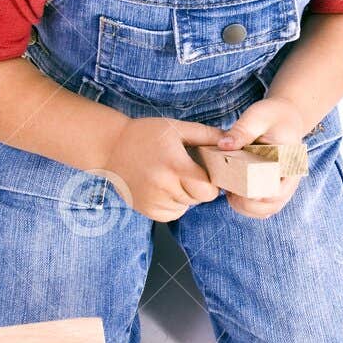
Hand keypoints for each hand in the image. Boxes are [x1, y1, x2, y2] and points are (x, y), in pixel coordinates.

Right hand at [105, 114, 223, 220]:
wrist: (111, 147)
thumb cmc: (146, 134)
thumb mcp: (177, 128)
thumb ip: (206, 135)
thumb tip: (232, 142)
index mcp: (174, 165)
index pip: (207, 189)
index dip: (212, 182)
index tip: (206, 171)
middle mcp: (163, 186)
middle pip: (198, 199)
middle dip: (200, 188)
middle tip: (188, 172)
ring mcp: (153, 200)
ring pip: (186, 207)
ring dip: (186, 196)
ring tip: (172, 177)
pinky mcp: (146, 210)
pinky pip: (172, 214)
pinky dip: (174, 204)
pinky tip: (164, 187)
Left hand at [215, 96, 307, 219]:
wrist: (286, 116)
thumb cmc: (272, 115)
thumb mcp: (257, 116)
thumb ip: (242, 130)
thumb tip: (224, 145)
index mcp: (290, 161)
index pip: (277, 190)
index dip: (256, 194)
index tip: (236, 189)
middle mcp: (291, 178)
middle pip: (272, 205)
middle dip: (247, 204)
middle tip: (229, 192)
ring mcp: (284, 185)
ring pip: (268, 210)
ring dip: (247, 208)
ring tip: (230, 194)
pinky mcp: (274, 188)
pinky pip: (263, 207)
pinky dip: (248, 207)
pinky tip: (235, 194)